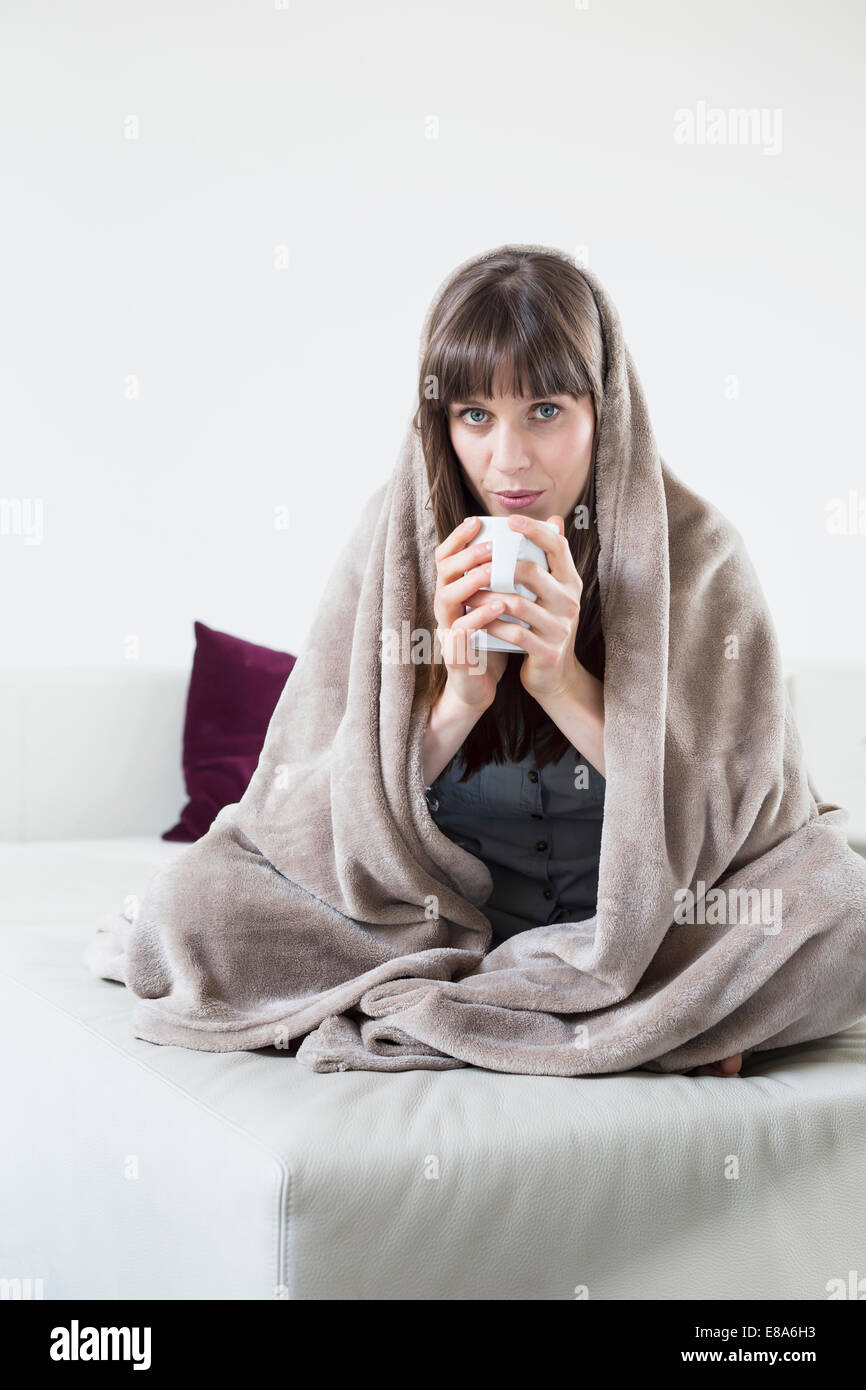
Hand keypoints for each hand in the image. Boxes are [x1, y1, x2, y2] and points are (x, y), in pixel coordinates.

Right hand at [432, 515, 508, 711]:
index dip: (457, 538)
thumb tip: (545, 539)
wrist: (480, 686)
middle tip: (491, 547)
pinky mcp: (455, 653)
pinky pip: (461, 631)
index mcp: (454, 592)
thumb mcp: (501, 604)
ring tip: (491, 572)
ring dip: (470, 582)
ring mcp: (447, 629)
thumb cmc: (492, 639)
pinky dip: (478, 617)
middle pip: (443, 572)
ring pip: (447, 598)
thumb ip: (513, 576)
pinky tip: (498, 606)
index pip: (446, 557)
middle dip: (466, 556)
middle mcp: (445, 607)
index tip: (476, 521)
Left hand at [462, 514, 581, 701]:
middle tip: (473, 564)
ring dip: (486, 597)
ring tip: (467, 594)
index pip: (558, 547)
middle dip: (498, 566)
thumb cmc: (546, 626)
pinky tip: (475, 621)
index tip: (510, 521)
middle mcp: (570, 602)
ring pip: (517, 604)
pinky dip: (491, 625)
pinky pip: (514, 633)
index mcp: (571, 583)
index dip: (535, 530)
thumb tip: (554, 519)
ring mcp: (560, 628)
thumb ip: (551, 560)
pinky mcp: (548, 651)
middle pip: (533, 572)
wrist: (554, 676)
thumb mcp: (555, 593)